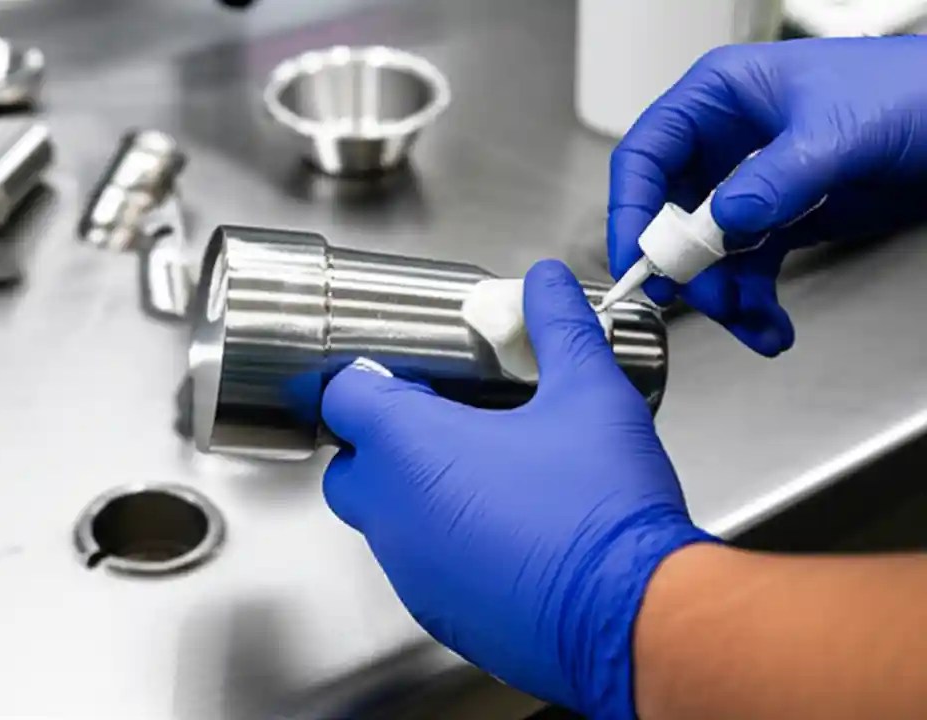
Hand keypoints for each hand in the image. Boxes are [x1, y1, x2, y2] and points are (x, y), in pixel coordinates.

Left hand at [321, 260, 713, 717]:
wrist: (632, 618)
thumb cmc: (603, 509)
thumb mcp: (589, 395)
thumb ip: (559, 328)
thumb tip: (545, 283)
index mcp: (410, 448)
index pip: (344, 397)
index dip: (369, 377)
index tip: (409, 373)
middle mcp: (392, 512)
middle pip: (348, 464)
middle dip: (381, 442)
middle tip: (442, 423)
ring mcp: (408, 569)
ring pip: (381, 520)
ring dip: (412, 495)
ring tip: (480, 475)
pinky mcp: (435, 612)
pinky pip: (416, 567)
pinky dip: (440, 545)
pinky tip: (500, 531)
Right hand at [609, 36, 926, 356]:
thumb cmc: (920, 88)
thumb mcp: (844, 129)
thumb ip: (780, 176)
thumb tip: (727, 218)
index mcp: (723, 96)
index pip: (647, 153)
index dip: (631, 208)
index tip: (637, 259)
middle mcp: (729, 140)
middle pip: (671, 212)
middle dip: (687, 265)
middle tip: (706, 298)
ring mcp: (756, 182)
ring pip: (709, 252)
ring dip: (724, 295)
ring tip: (751, 319)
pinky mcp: (785, 218)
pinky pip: (750, 268)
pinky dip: (755, 303)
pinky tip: (771, 326)